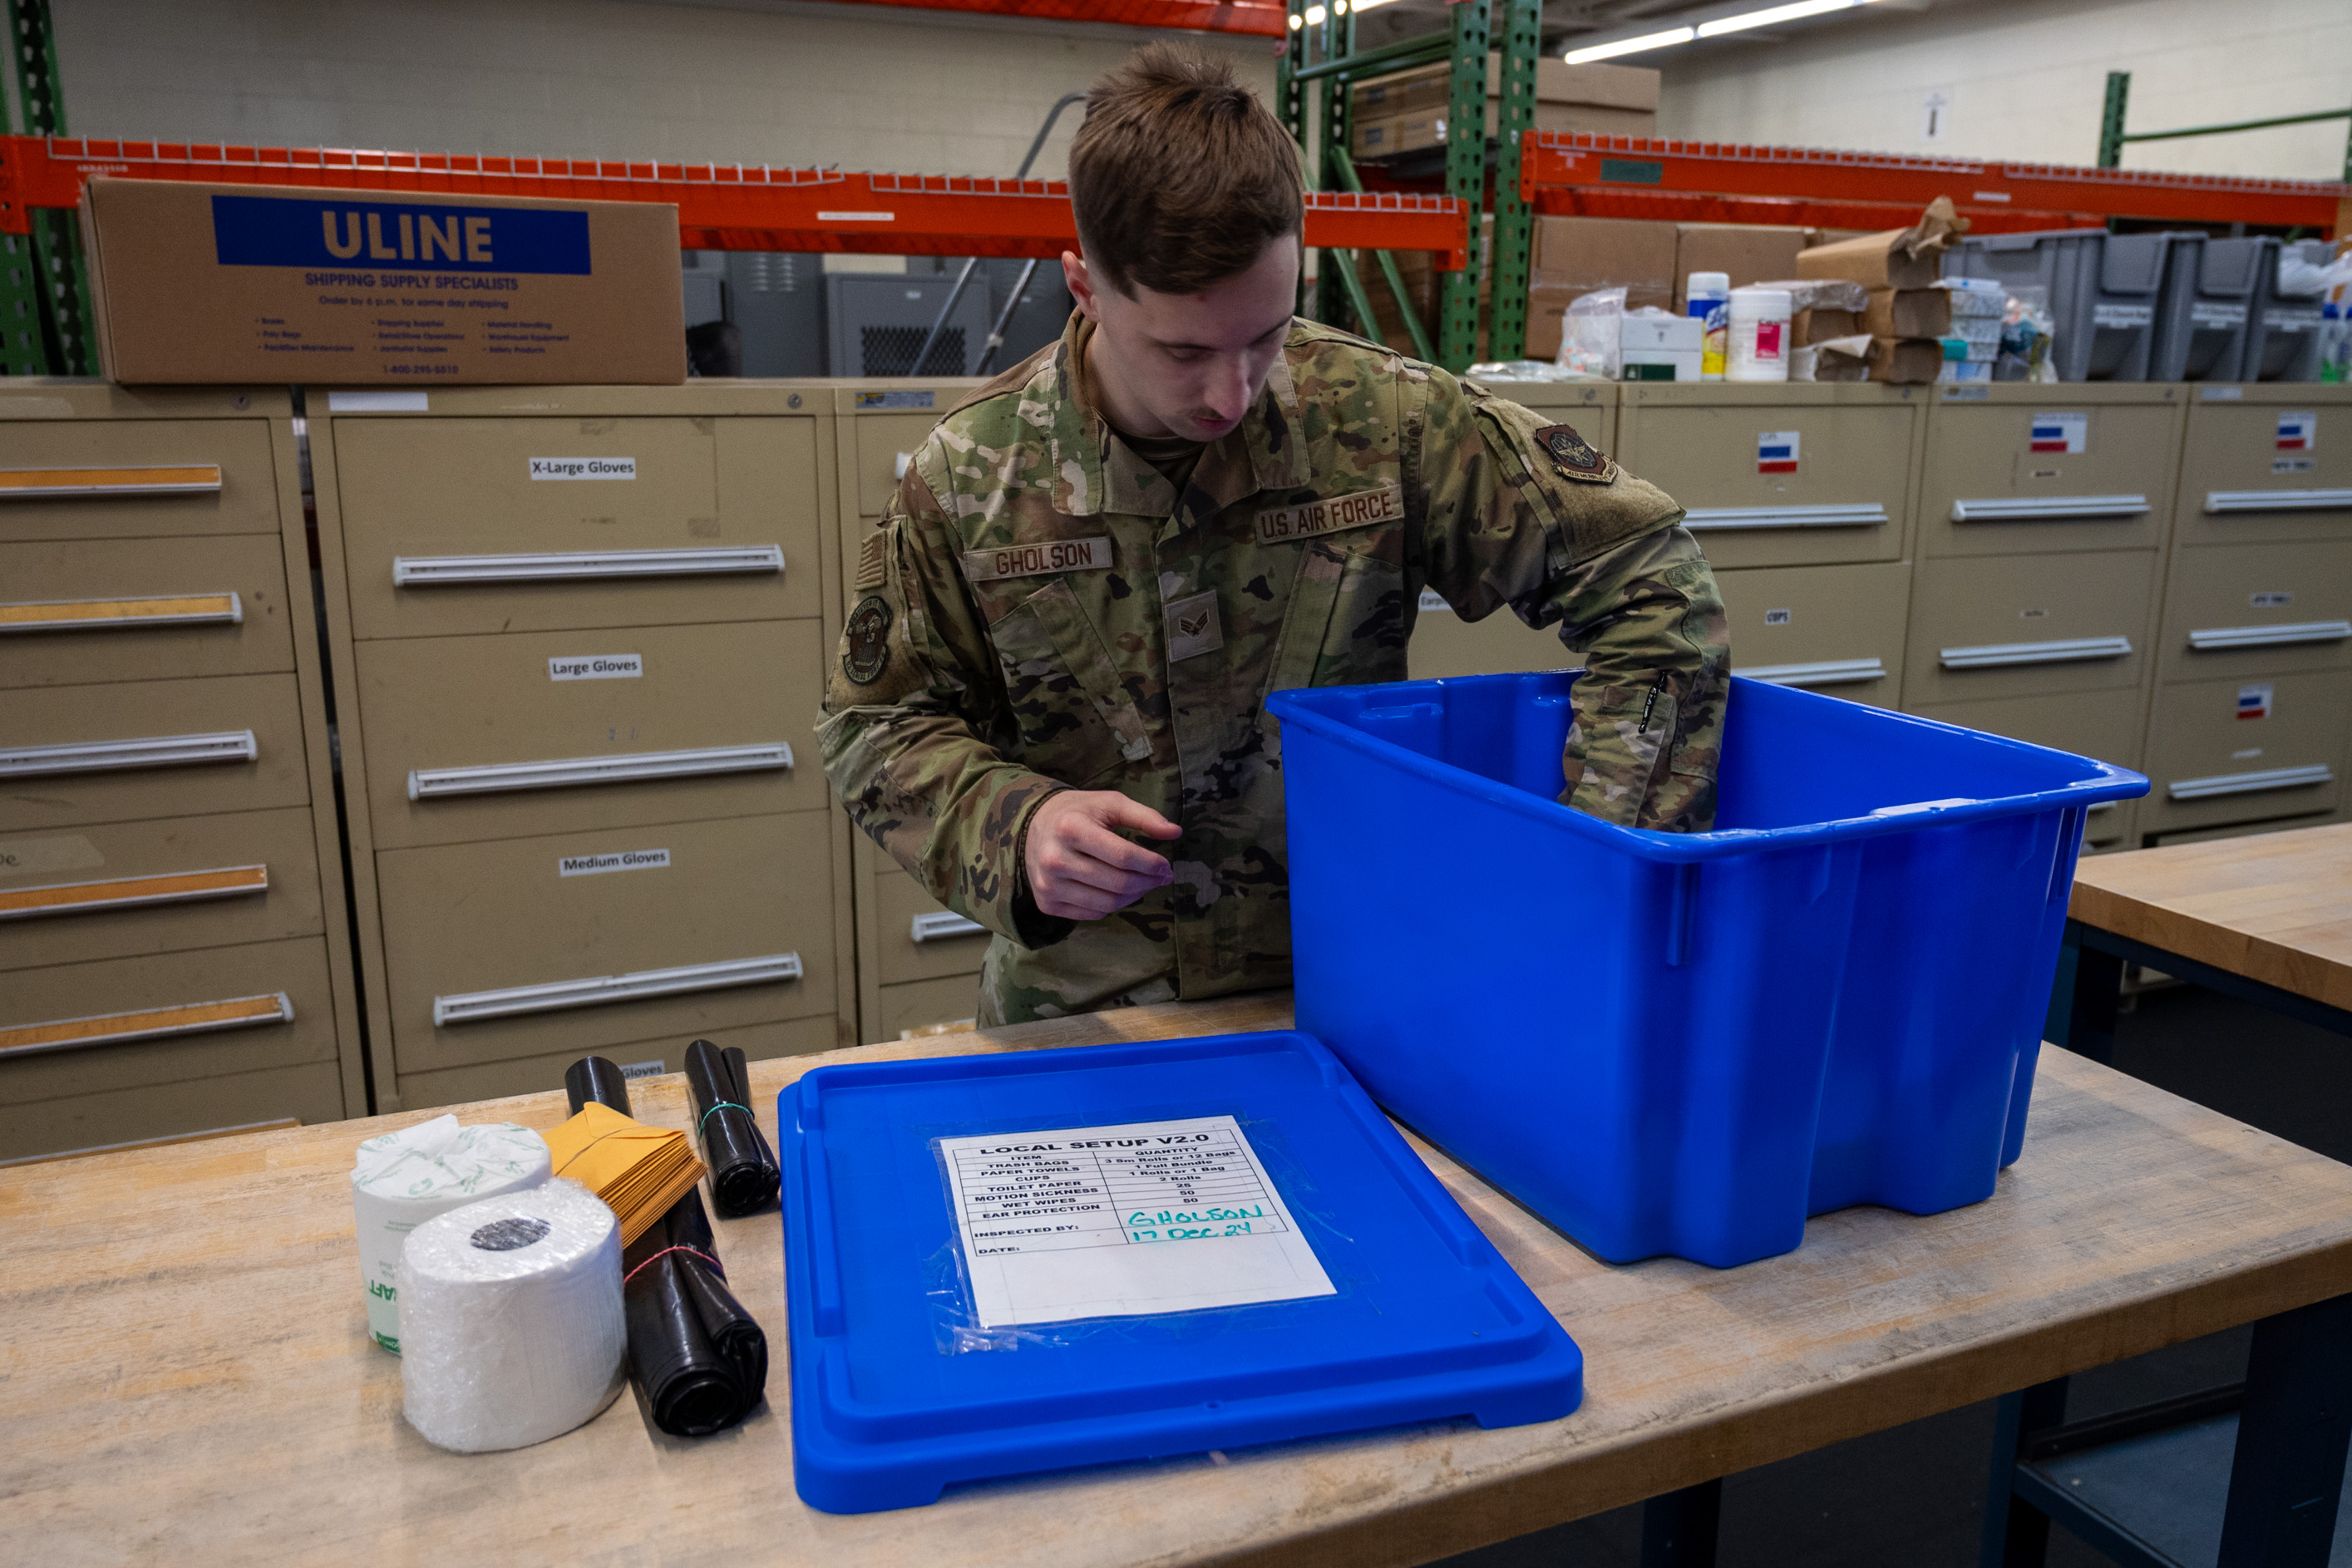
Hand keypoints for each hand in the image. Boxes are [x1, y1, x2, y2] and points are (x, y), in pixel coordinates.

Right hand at [1024, 790, 1181, 920]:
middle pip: (1118, 883)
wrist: (1032, 827)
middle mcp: (1056, 859)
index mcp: (1071, 828)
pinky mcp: (1046, 903)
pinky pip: (1093, 914)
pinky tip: (1118, 890)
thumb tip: (1175, 832)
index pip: (1123, 856)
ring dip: (1135, 896)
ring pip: (1108, 904)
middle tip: (1163, 877)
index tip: (1166, 866)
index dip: (1152, 864)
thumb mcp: (1110, 803)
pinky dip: (1112, 905)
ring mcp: (1049, 885)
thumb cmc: (1079, 813)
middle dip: (1148, 882)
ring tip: (1144, 884)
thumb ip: (1144, 817)